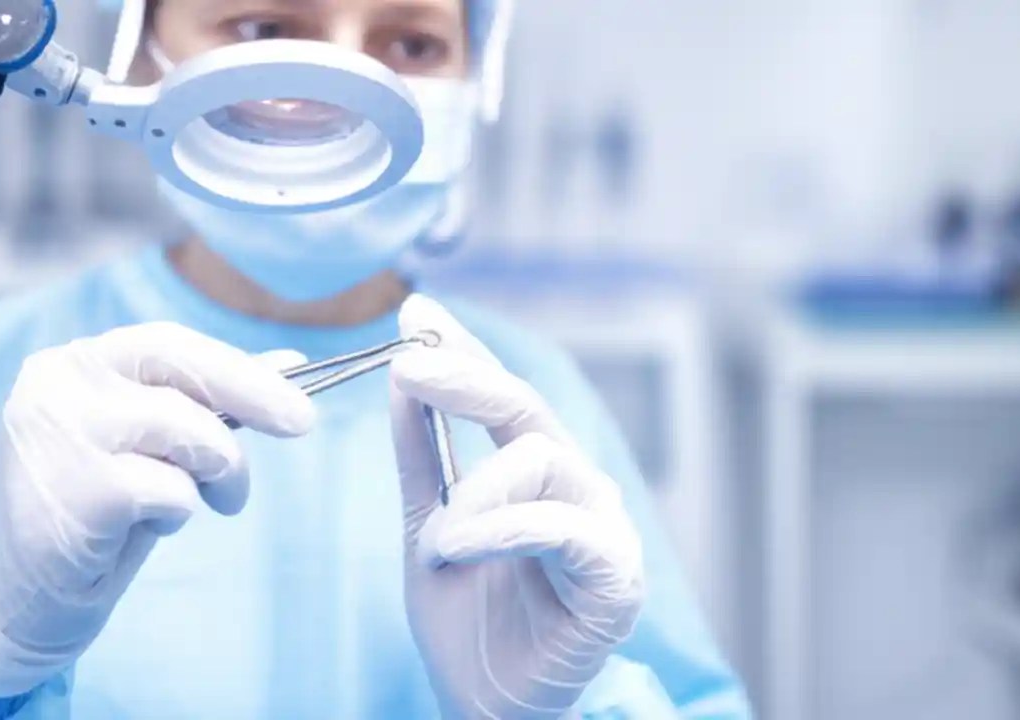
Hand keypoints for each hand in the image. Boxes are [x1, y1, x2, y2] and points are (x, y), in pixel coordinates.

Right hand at [0, 322, 314, 696]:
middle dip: (254, 395)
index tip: (300, 401)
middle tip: (303, 423)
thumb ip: (210, 401)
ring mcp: (60, 430)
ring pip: (191, 432)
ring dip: (215, 473)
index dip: (241, 369)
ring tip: (187, 503)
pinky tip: (135, 528)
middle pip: (183, 369)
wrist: (24, 597)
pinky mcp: (74, 487)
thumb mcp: (157, 447)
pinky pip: (173, 491)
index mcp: (75, 362)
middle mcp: (58, 381)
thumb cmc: (98, 511)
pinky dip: (176, 514)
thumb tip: (291, 362)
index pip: (171, 344)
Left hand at [390, 296, 644, 718]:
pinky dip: (508, 529)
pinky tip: (462, 545)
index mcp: (537, 475)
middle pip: (526, 409)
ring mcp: (603, 529)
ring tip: (436, 544)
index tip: (417, 310)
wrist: (486, 705)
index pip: (502, 395)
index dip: (465, 351)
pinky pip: (564, 529)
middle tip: (408, 365)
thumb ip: (421, 456)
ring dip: (473, 497)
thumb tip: (402, 376)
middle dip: (465, 379)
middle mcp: (577, 489)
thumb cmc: (467, 620)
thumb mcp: (428, 525)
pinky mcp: (616, 577)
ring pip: (540, 462)